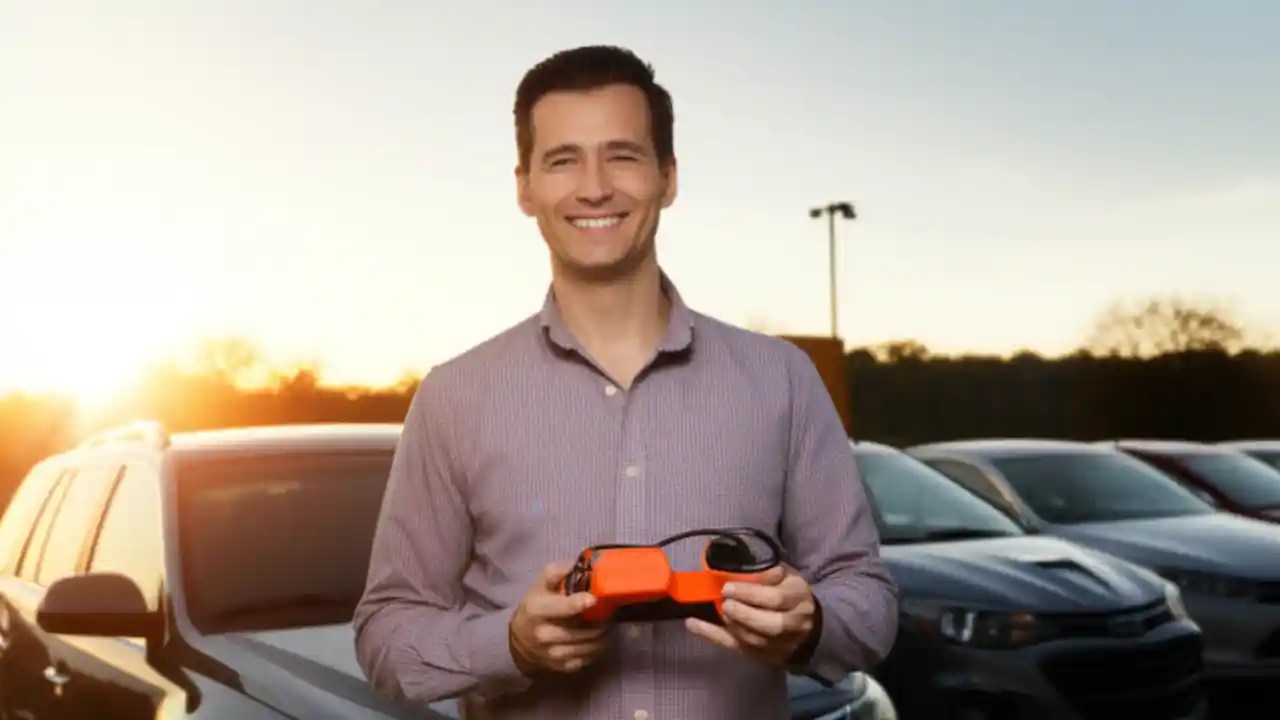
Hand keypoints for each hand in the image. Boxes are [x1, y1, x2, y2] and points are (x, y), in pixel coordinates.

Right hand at [509, 561, 608, 675]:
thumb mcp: (540, 585)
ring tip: (605, 626)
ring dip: (601, 637)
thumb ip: (556, 572)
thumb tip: (576, 564)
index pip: (564, 608)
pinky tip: (596, 641)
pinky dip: (595, 651)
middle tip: (608, 614)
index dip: (581, 603)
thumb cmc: (535, 606)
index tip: (594, 599)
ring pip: (587, 648)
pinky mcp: (560, 667)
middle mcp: (543, 634)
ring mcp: (552, 654)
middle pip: (582, 631)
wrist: (519, 638)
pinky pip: (586, 660)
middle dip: (599, 623)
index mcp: (537, 610)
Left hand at [686, 564, 816, 665]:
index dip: (751, 593)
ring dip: (733, 627)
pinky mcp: (764, 656)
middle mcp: (794, 623)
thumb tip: (745, 570)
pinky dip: (712, 636)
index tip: (728, 587)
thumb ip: (768, 572)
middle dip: (744, 614)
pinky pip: (736, 648)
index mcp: (799, 597)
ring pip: (756, 641)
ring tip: (719, 611)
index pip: (776, 598)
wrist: (808, 627)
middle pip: (771, 624)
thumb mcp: (786, 575)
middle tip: (725, 603)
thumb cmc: (790, 593)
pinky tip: (692, 624)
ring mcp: (780, 644)